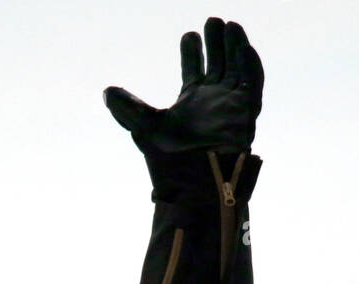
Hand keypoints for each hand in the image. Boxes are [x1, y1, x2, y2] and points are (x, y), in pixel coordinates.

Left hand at [104, 16, 262, 155]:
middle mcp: (213, 101)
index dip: (191, 51)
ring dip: (235, 47)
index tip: (188, 35)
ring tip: (230, 25)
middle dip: (215, 42)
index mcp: (191, 102)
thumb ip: (128, 110)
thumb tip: (106, 91)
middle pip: (217, 63)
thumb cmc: (170, 164)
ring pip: (236, 69)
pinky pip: (252, 85)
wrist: (192, 187)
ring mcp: (231, 106)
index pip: (193, 69)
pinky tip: (244, 47)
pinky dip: (250, 66)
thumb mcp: (145, 131)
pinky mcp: (246, 115)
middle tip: (212, 21)